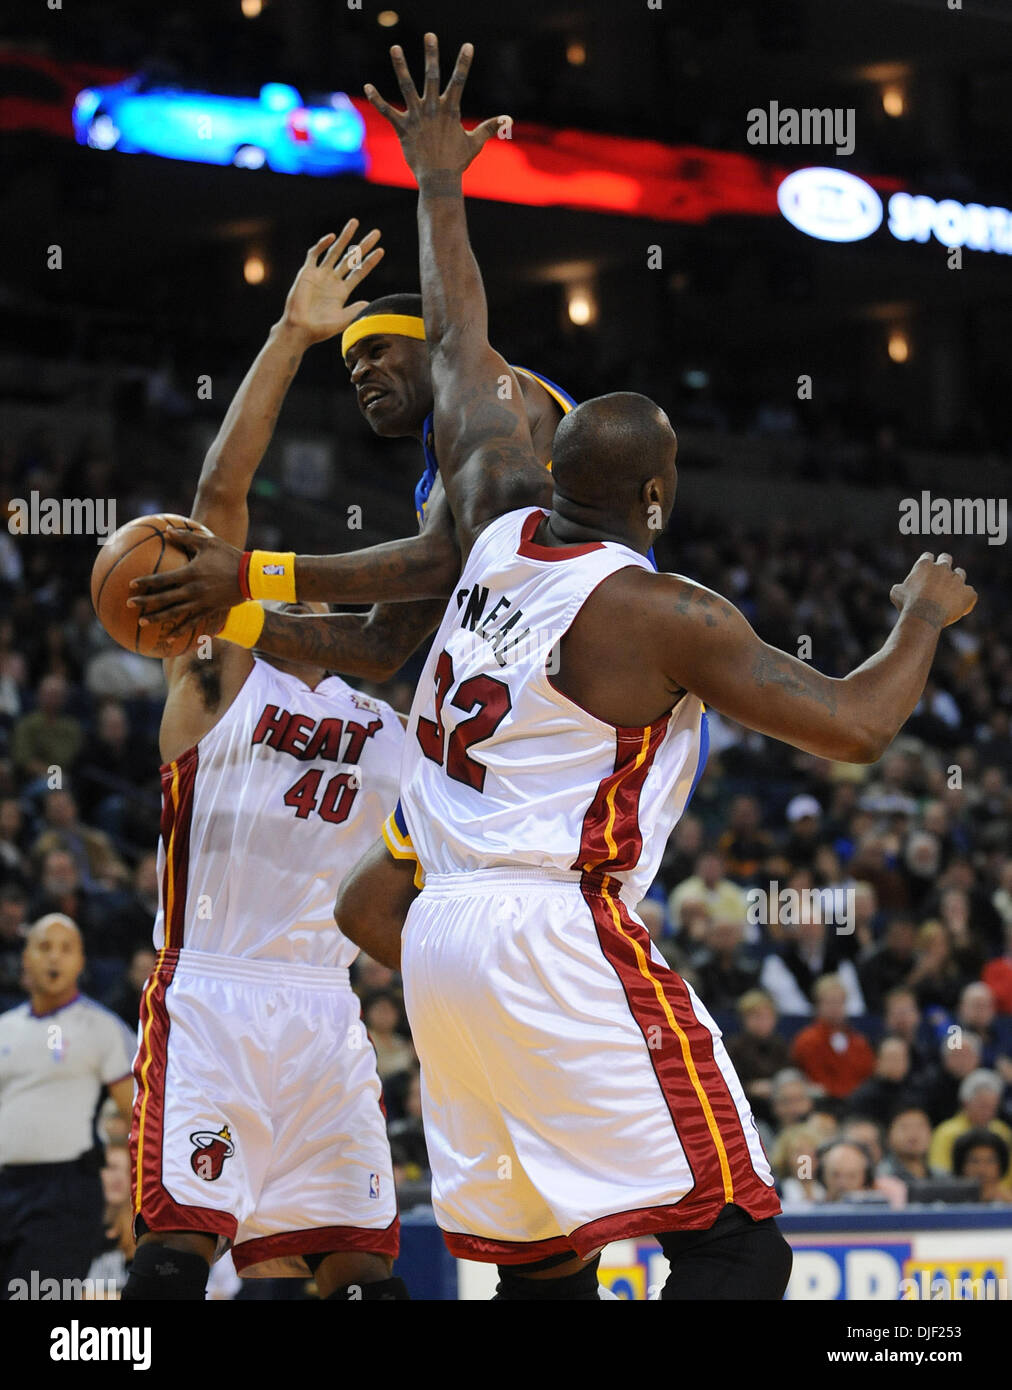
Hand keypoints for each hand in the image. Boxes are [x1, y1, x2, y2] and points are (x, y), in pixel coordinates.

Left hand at [127, 528, 244, 626]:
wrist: (250, 576)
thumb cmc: (229, 556)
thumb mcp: (208, 542)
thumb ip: (187, 536)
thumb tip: (168, 530)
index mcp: (190, 573)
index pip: (163, 579)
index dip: (146, 582)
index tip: (131, 585)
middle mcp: (192, 590)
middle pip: (164, 598)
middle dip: (145, 602)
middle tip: (129, 604)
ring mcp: (201, 602)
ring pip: (175, 613)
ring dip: (157, 618)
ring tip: (142, 622)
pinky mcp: (209, 610)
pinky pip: (192, 623)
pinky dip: (180, 630)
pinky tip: (169, 638)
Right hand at [281, 218, 383, 345]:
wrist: (301, 329)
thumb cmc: (321, 329)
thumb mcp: (344, 320)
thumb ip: (357, 310)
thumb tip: (371, 302)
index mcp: (343, 291)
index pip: (360, 271)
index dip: (370, 261)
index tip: (381, 250)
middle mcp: (333, 280)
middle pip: (351, 258)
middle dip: (363, 245)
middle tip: (376, 232)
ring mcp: (320, 275)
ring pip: (335, 251)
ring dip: (345, 237)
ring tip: (355, 223)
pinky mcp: (306, 272)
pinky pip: (314, 254)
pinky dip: (322, 244)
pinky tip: (331, 237)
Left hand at [365, 33, 506, 185]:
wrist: (439, 180)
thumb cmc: (457, 161)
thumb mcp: (475, 142)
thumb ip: (489, 127)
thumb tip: (507, 119)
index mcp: (450, 110)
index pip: (459, 81)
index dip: (464, 63)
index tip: (468, 45)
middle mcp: (432, 109)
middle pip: (432, 76)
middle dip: (431, 55)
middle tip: (429, 35)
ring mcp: (416, 117)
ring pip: (407, 87)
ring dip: (401, 66)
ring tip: (395, 47)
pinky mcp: (403, 128)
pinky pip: (387, 111)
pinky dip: (377, 100)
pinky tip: (367, 87)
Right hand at [890, 553, 976, 628]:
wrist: (924, 616)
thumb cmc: (908, 604)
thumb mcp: (896, 593)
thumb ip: (901, 587)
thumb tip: (901, 589)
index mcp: (925, 565)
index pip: (927, 556)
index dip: (926, 564)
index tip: (925, 572)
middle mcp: (943, 568)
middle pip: (946, 558)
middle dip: (944, 564)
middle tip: (940, 577)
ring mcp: (957, 579)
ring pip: (960, 573)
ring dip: (956, 581)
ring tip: (950, 594)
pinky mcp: (968, 592)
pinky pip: (970, 593)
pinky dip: (966, 599)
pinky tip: (960, 607)